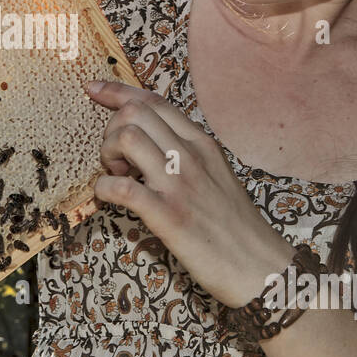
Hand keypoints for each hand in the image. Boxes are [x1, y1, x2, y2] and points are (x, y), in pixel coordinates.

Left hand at [84, 80, 292, 307]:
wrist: (262, 267)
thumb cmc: (236, 226)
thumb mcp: (217, 175)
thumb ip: (188, 154)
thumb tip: (153, 144)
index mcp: (202, 144)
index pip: (155, 102)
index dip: (118, 91)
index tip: (94, 90)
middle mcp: (191, 156)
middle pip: (135, 113)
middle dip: (111, 129)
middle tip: (116, 160)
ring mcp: (179, 184)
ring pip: (127, 138)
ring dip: (108, 154)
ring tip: (117, 176)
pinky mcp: (169, 216)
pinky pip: (121, 188)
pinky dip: (104, 188)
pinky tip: (108, 198)